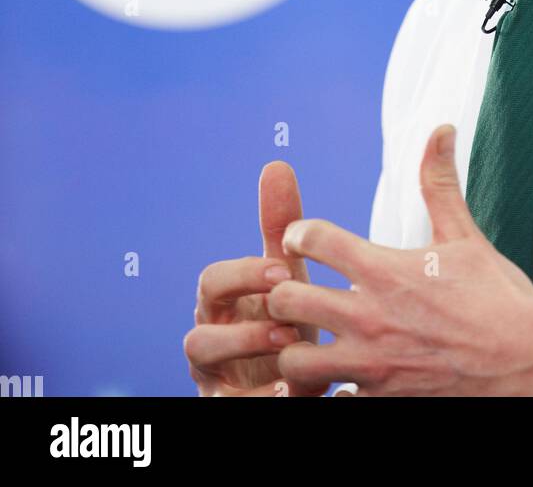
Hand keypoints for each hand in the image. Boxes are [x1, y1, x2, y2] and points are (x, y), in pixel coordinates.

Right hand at [183, 160, 330, 396]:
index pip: (212, 282)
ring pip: (207, 374)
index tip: (286, 270)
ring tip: (292, 353)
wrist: (293, 375)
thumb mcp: (287, 274)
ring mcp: (215, 381)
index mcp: (220, 305)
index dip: (244, 275)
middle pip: (198, 335)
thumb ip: (280, 226)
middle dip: (241, 328)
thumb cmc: (283, 317)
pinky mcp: (228, 407)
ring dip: (247, 361)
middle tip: (287, 319)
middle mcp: (209, 343)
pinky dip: (260, 401)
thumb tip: (276, 163)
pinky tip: (294, 391)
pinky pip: (231, 409)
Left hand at [265, 125, 532, 395]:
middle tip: (297, 293)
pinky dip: (328, 393)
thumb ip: (440, 184)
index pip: (312, 238)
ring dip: (297, 349)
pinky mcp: (383, 402)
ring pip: (295, 359)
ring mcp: (373, 366)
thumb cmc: (500, 300)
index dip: (300, 234)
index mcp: (385, 270)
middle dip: (285, 292)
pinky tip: (341, 383)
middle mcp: (370, 317)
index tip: (304, 239)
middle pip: (288, 298)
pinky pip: (331, 402)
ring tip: (310, 343)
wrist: (531, 363)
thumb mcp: (465, 237)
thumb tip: (440, 130)